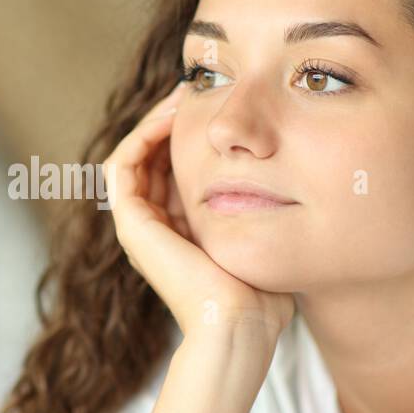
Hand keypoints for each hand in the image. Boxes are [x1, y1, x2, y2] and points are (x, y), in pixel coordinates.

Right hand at [101, 84, 294, 348]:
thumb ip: (265, 211)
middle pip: (151, 158)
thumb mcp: (265, 237)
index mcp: (182, 231)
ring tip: (182, 95)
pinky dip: (141, 137)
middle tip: (195, 87)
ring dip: (154, 122)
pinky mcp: (132, 226)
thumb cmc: (263, 293)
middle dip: (170, 120)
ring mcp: (140, 228)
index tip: (216, 102)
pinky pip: (122, 166)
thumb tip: (291, 183)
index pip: (174, 169)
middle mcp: (156, 227)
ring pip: (133, 156)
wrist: (242, 325)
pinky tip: (172, 117)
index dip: (188, 133)